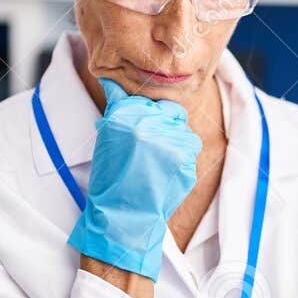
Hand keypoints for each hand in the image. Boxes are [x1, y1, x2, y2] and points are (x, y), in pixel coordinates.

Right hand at [67, 77, 201, 279]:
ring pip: (185, 131)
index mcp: (127, 114)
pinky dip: (181, 160)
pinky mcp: (186, 160)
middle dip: (166, 123)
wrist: (122, 216)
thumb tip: (112, 81)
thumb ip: (118, 107)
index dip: (150, 113)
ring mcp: (171, 142)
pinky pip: (190, 152)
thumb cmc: (111, 177)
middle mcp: (150, 123)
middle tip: (153, 146)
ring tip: (158, 163)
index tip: (144, 128)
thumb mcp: (107, 138)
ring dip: (176, 142)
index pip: (151, 100)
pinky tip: (165, 174)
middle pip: (173, 110)